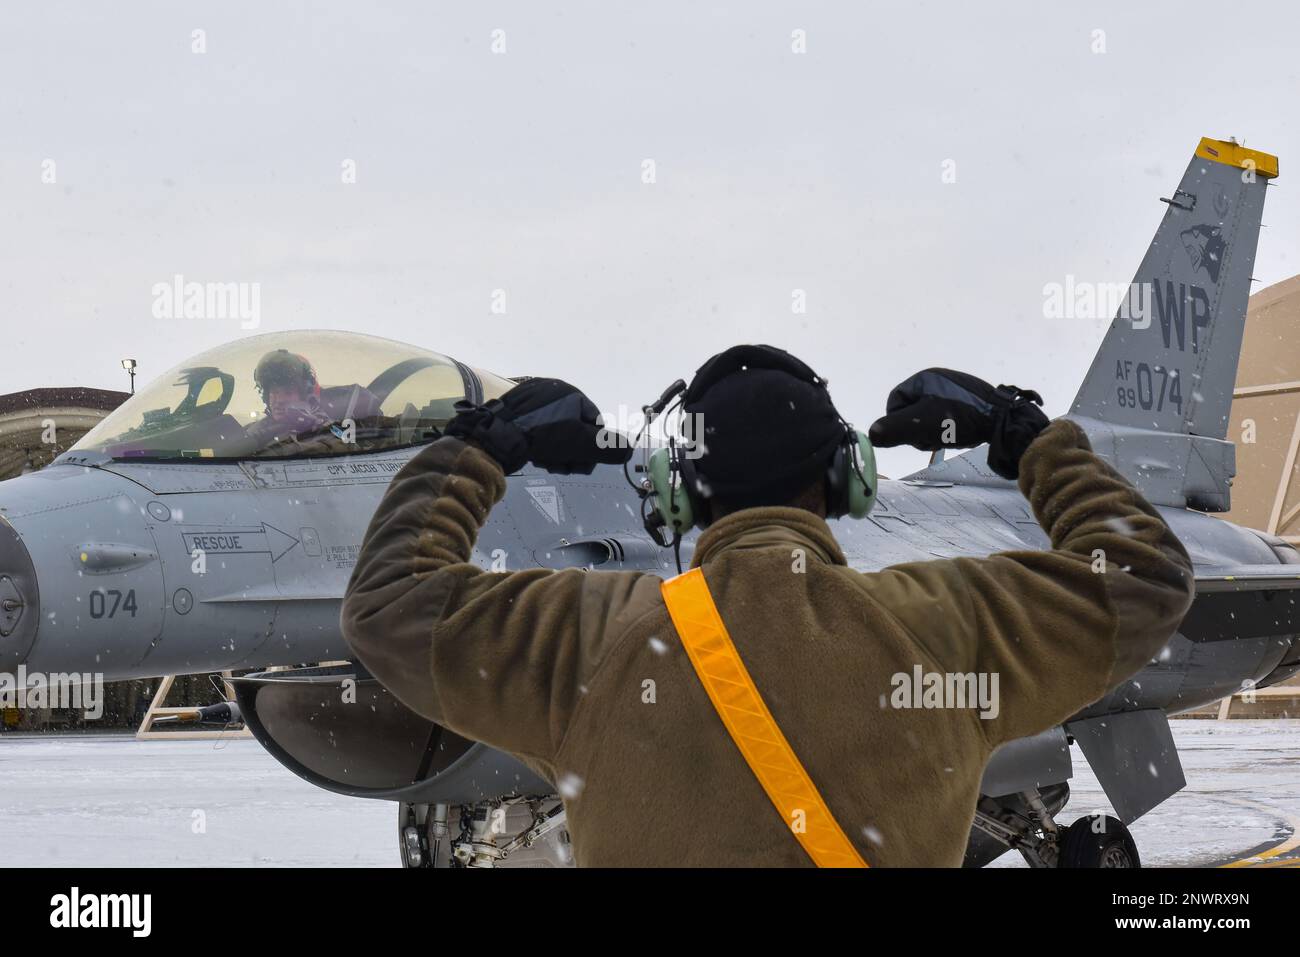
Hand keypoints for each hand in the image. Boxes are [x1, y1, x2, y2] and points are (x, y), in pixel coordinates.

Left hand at [445, 378, 632, 474]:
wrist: (499, 434)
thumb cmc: (545, 436)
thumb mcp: (581, 443)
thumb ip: (607, 447)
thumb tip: (629, 450)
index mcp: (571, 393)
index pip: (593, 423)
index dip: (590, 447)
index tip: (580, 464)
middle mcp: (552, 389)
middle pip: (573, 428)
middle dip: (571, 451)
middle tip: (561, 467)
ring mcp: (531, 396)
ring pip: (554, 429)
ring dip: (555, 450)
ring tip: (546, 462)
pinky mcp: (515, 406)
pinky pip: (536, 426)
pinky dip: (538, 441)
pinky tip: (532, 454)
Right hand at [867, 368, 1048, 479]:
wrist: (1004, 419)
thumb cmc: (960, 419)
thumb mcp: (923, 425)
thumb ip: (894, 429)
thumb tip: (870, 435)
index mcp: (924, 377)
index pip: (895, 402)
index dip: (899, 422)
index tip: (914, 434)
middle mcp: (938, 378)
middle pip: (912, 410)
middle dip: (917, 428)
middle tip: (933, 438)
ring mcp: (955, 388)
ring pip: (929, 415)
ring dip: (933, 430)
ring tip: (948, 437)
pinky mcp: (969, 399)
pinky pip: (947, 415)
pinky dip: (948, 427)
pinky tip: (959, 433)